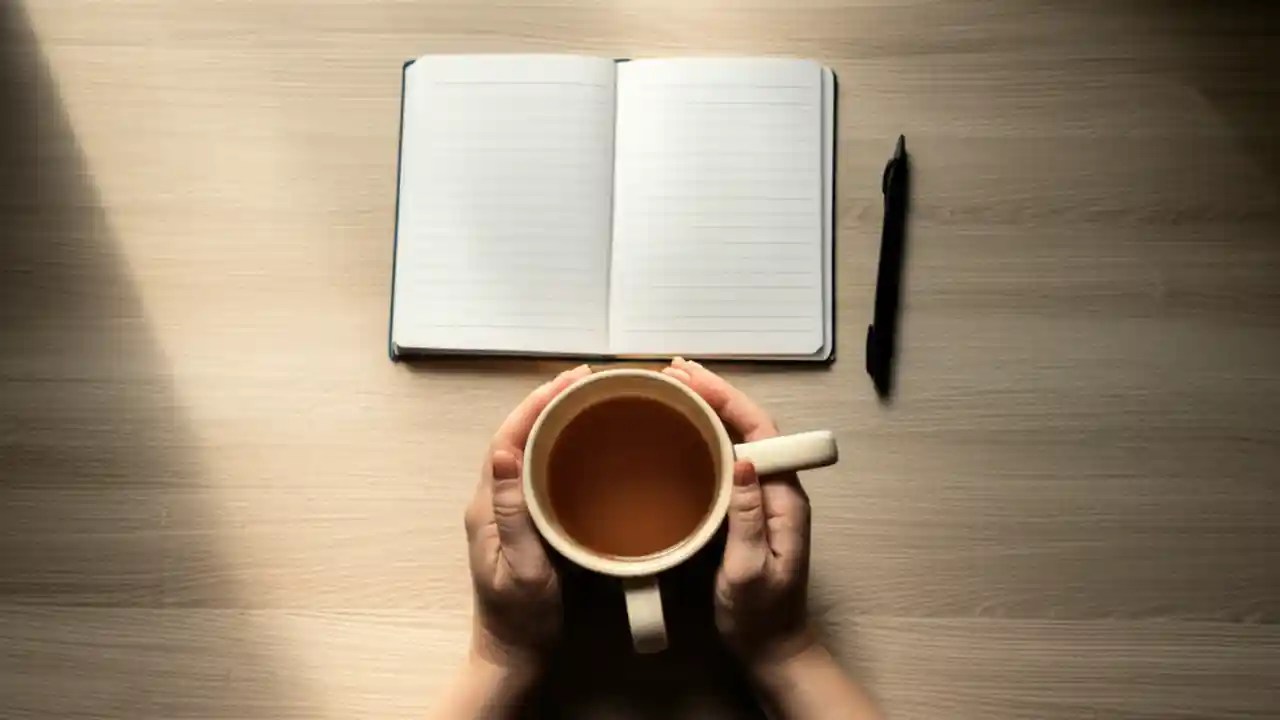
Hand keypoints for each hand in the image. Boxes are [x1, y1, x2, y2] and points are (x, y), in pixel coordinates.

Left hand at [464, 364, 591, 669]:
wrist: (512, 653)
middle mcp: (492, 500)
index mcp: (487, 505)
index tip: (569, 381)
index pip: (508, 436)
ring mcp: (504, 509)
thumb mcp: (521, 567)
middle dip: (547, 401)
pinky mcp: (519, 520)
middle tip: (585, 379)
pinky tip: (579, 442)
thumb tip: (502, 451)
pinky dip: (556, 444)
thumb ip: (512, 512)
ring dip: (551, 418)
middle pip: (515, 434)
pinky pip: (535, 469)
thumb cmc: (520, 618)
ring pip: (525, 448)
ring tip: (584, 398)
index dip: (537, 403)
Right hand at [662, 358, 814, 665]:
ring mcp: (763, 496)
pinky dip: (705, 433)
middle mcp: (778, 488)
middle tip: (673, 371)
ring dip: (709, 407)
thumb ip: (748, 518)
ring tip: (675, 386)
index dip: (726, 398)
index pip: (760, 429)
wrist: (773, 647)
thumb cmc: (760, 616)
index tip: (691, 379)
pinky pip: (729, 457)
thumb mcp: (749, 572)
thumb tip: (742, 461)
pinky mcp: (748, 507)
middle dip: (714, 392)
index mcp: (784, 497)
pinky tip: (683, 428)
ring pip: (739, 436)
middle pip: (750, 424)